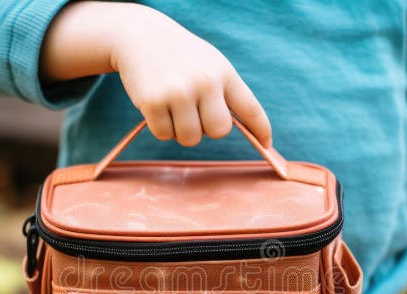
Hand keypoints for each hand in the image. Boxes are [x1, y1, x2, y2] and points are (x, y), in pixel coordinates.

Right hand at [42, 2, 270, 146]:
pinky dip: (160, 127)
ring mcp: (179, 93)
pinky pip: (163, 135)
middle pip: (218, 132)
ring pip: (189, 138)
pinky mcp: (153, 102)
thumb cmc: (181, 56)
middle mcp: (205, 82)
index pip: (249, 108)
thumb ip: (226, 92)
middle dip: (206, 129)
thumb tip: (246, 129)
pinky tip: (156, 105)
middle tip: (194, 113)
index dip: (261, 129)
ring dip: (180, 130)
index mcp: (223, 73)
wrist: (139, 36)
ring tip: (173, 106)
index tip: (267, 143)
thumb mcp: (210, 64)